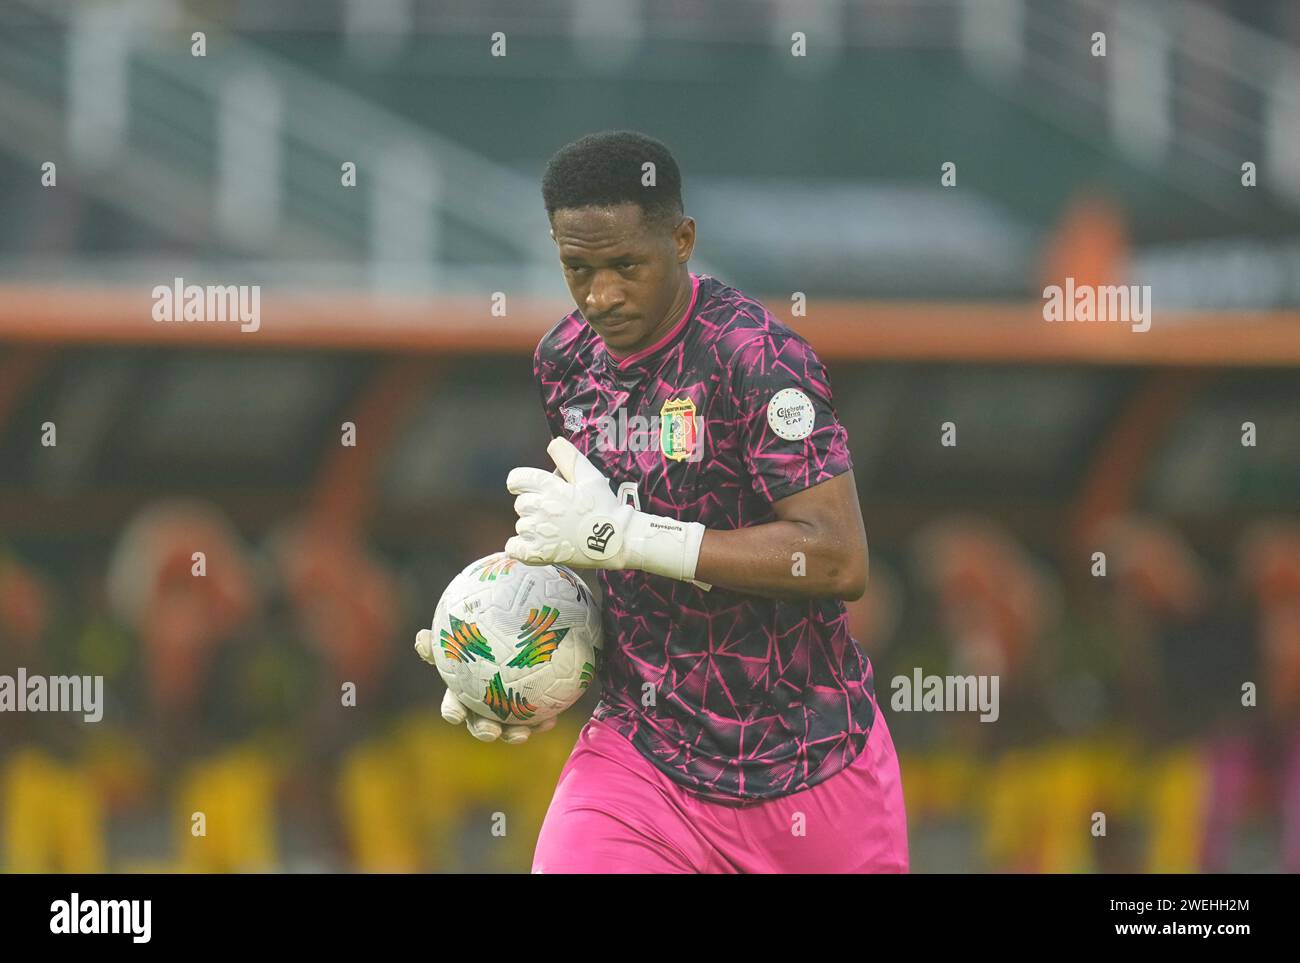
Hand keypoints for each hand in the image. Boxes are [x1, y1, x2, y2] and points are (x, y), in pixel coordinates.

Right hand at [415, 629, 555, 743]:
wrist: (519, 631)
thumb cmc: (489, 629)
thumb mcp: (469, 628)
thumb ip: (447, 636)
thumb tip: (419, 638)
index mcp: (465, 688)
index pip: (454, 704)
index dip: (453, 712)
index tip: (455, 715)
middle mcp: (483, 704)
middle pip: (479, 723)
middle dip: (482, 730)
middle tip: (491, 731)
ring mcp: (507, 710)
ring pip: (508, 728)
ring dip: (513, 734)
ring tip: (523, 733)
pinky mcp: (530, 711)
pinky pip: (535, 721)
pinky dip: (540, 722)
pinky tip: (550, 721)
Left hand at [504, 437, 706, 582]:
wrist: (618, 539)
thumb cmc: (605, 507)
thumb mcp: (590, 476)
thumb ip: (568, 457)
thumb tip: (553, 442)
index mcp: (549, 487)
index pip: (517, 479)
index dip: (521, 483)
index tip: (529, 489)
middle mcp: (540, 507)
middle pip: (521, 504)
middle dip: (534, 506)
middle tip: (556, 513)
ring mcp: (538, 532)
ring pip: (521, 526)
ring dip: (533, 528)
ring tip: (555, 530)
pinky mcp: (539, 553)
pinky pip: (514, 549)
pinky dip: (520, 547)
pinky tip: (536, 545)